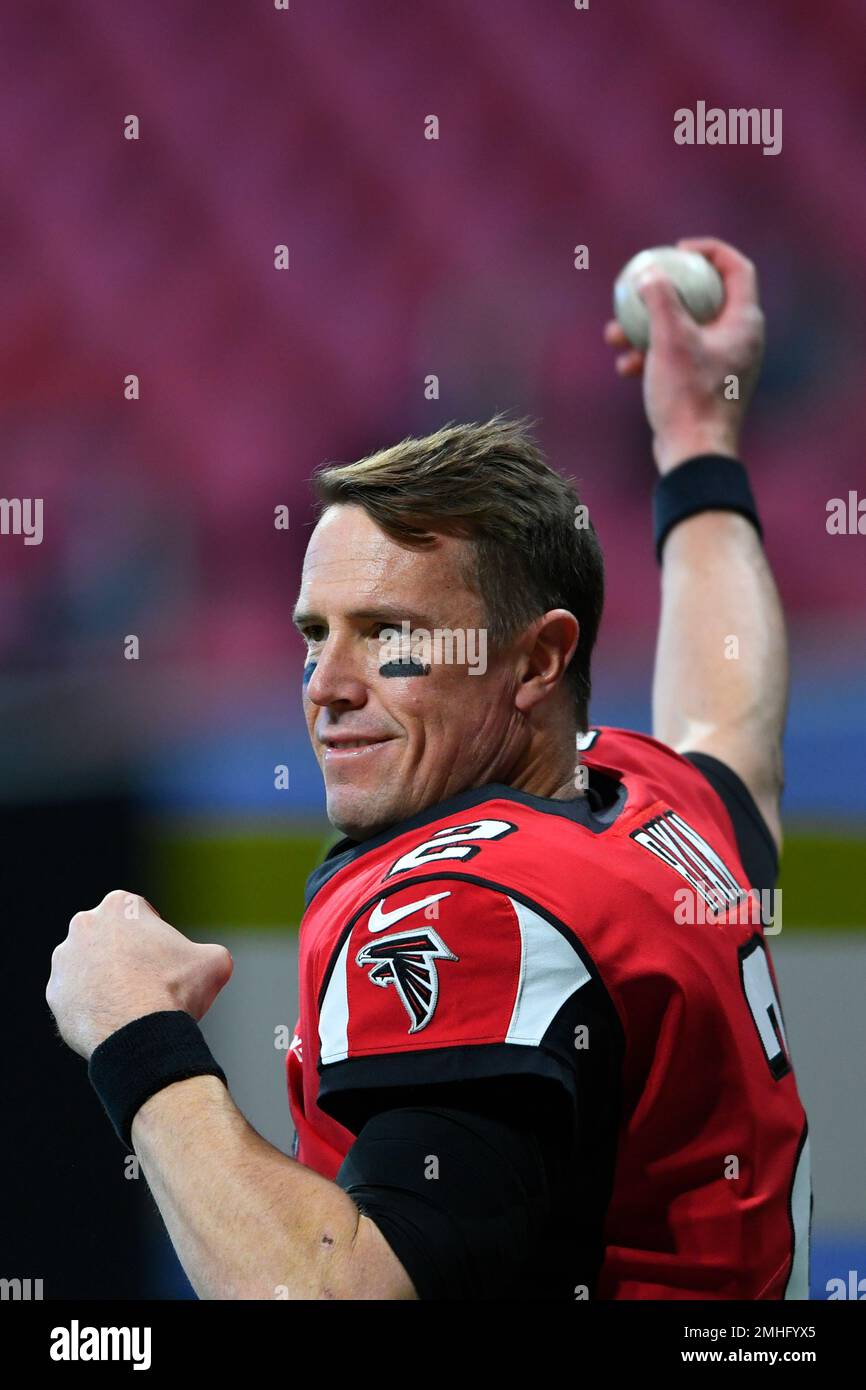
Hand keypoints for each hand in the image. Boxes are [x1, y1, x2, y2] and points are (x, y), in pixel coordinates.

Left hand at [46, 890, 232, 1060]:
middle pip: (110, 937)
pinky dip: (92, 1006)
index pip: (139, 914)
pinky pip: (76, 997)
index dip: (155, 936)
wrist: (140, 1034)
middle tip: (146, 980)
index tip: (163, 958)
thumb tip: (212, 961)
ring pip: (89, 966)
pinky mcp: (55, 993)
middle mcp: (85, 924)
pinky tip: (113, 1020)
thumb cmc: (175, 990)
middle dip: (125, 955)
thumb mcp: (214, 961)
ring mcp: (65, 960)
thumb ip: (209, 953)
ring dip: (105, 979)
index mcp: (120, 905)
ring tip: (129, 1004)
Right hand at [604, 237, 764, 474]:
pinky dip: (651, 357)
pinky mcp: (704, 386)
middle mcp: (739, 340)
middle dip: (664, 292)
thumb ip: (660, 299)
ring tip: (615, 336)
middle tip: (642, 285)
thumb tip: (649, 274)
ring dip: (647, 329)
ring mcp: (722, 364)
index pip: (736, 268)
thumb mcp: (669, 339)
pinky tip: (625, 367)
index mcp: (744, 322)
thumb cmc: (688, 396)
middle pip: (704, 298)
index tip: (677, 251)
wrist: (694, 454)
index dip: (709, 250)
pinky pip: (676, 358)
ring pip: (682, 331)